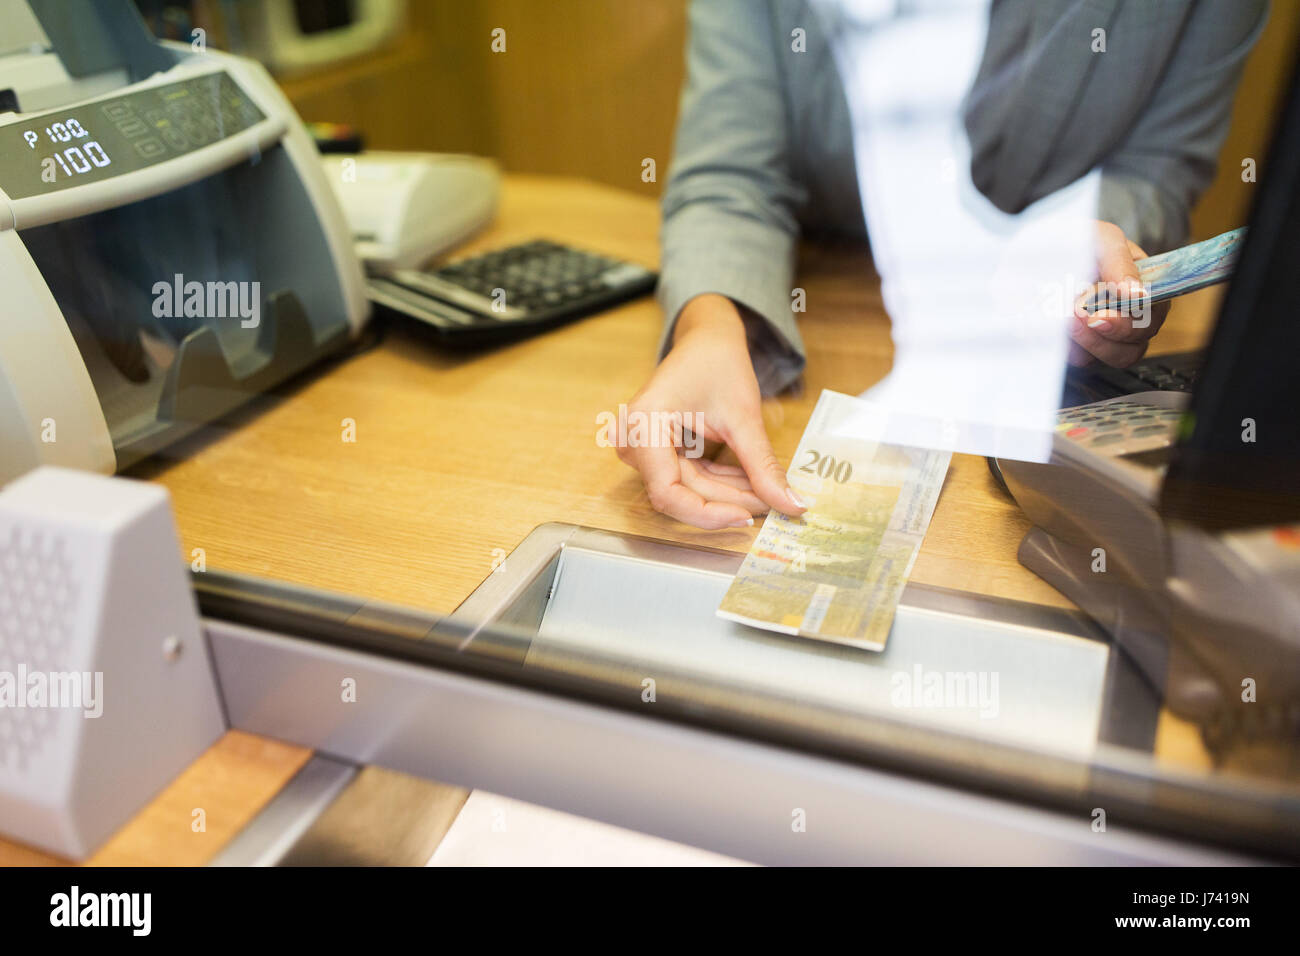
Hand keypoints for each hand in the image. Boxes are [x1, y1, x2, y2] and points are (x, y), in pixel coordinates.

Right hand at [615, 294, 806, 529]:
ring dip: (727, 494)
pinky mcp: (655, 451)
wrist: (707, 338)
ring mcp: (641, 447)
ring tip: (766, 492)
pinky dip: (721, 483)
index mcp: (643, 423)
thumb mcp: (744, 416)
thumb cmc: (717, 361)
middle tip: (772, 503)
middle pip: (681, 492)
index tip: (747, 517)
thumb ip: (762, 465)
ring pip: (687, 490)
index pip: (667, 491)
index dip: (707, 513)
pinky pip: (688, 479)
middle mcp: (632, 439)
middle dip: (728, 501)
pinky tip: (750, 483)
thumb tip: (791, 505)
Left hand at [1069, 221, 1170, 366]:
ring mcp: (1110, 334)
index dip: (1130, 321)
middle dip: (1106, 333)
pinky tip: (1055, 327)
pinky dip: (1071, 347)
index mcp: (1146, 289)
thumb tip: (1137, 295)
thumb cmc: (1082, 240)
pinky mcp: (1086, 346)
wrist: (1045, 249)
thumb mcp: (1102, 240)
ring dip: (1089, 343)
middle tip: (1074, 315)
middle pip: (1136, 343)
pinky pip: (1086, 358)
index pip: (1153, 316)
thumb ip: (1119, 264)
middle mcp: (1134, 315)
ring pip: (1114, 356)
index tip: (1098, 315)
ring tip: (1063, 320)